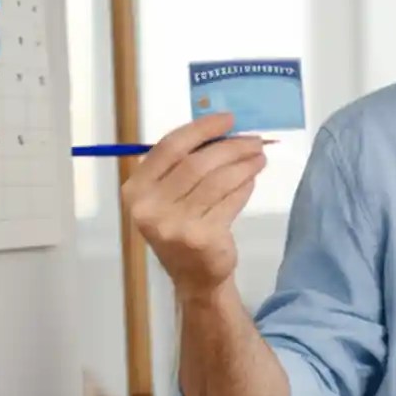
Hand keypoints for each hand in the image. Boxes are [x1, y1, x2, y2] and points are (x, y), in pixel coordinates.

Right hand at [121, 113, 266, 297]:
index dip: (201, 129)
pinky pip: (229, 202)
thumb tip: (225, 132)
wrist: (194, 276)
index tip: (228, 119)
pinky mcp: (200, 238)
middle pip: (197, 163)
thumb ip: (184, 166)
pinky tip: (251, 181)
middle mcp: (149, 207)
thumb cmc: (182, 227)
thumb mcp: (169, 196)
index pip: (169, 147)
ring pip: (217, 181)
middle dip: (230, 147)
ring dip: (243, 166)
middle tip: (254, 141)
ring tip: (259, 158)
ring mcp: (173, 225)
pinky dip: (243, 188)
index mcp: (136, 189)